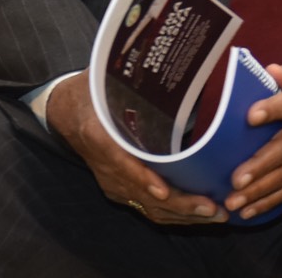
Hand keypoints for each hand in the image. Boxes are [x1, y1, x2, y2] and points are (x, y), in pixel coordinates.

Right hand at [47, 71, 226, 224]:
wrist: (65, 110)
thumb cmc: (96, 90)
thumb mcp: (110, 79)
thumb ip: (138, 78)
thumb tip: (180, 65)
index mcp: (100, 135)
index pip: (120, 162)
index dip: (142, 179)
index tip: (164, 191)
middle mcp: (106, 165)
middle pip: (141, 193)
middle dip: (179, 205)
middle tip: (214, 207)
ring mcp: (112, 180)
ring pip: (146, 206)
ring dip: (182, 214)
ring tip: (216, 214)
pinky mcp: (118, 187)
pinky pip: (144, 206)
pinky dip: (173, 213)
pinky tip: (199, 214)